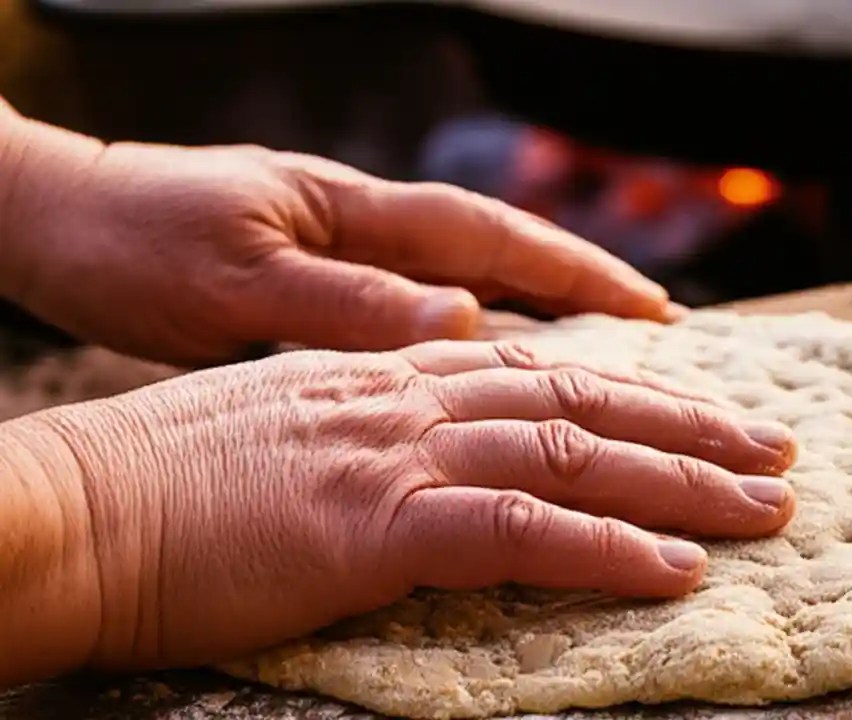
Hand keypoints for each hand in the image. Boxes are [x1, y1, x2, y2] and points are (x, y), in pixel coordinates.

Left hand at [0, 112, 676, 364]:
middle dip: (590, 301)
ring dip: (547, 324)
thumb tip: (462, 325)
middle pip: (507, 264)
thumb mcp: (234, 280)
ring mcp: (351, 260)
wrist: (61, 224)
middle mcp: (370, 234)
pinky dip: (482, 348)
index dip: (582, 279)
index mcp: (358, 217)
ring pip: (474, 294)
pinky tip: (504, 382)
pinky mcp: (326, 293)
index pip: (497, 242)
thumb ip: (346, 301)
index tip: (655, 315)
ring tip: (616, 366)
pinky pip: (428, 323)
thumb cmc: (134, 244)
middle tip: (668, 345)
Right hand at [30, 341, 796, 672]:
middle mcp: (409, 398)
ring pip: (576, 454)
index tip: (699, 413)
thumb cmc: (164, 488)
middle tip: (772, 453)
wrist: (74, 511)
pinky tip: (675, 571)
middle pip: (583, 402)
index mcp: (387, 375)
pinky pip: (523, 529)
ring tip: (763, 509)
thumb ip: (371, 430)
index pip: (539, 371)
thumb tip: (437, 453)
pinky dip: (608, 549)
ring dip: (682, 486)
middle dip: (690, 430)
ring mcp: (398, 455)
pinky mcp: (379, 523)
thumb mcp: (285, 432)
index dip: (631, 391)